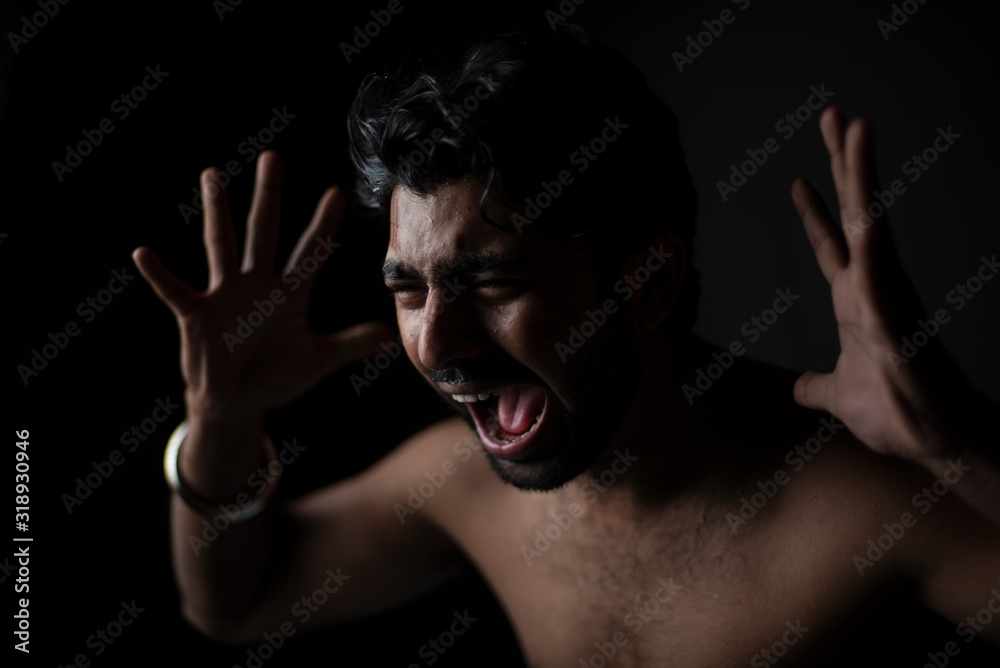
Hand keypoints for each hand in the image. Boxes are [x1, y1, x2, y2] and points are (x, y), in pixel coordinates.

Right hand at [133, 151, 394, 419]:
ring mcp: (226, 296)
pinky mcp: (198, 316)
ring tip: (213, 174)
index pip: (311, 252)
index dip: (324, 225)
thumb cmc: (276, 377)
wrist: (239, 403)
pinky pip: (177, 292)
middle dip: (270, 197)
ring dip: (218, 212)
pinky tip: (143, 254)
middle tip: (272, 157)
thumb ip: (351, 345)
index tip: (337, 192)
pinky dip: (160, 276)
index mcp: (289, 294)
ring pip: (222, 246)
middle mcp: (257, 285)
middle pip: (265, 232)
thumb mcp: (317, 361)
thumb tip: (391, 338)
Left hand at [789, 107, 978, 460]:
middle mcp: (871, 287)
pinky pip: (881, 276)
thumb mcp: (837, 396)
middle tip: (835, 116)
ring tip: (856, 129)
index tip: (799, 179)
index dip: (815, 213)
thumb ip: (816, 385)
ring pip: (870, 225)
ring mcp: (885, 298)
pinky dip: (872, 245)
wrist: (927, 442)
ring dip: (860, 178)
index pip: (831, 245)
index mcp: (854, 300)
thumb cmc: (893, 414)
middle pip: (854, 213)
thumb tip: (799, 387)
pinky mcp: (896, 324)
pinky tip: (865, 212)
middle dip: (843, 164)